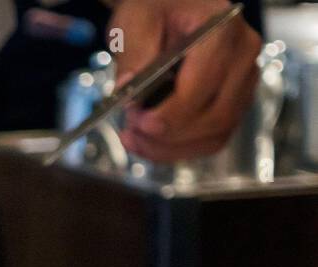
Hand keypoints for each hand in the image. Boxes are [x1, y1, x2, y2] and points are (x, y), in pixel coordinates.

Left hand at [110, 0, 260, 162]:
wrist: (170, 6)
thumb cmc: (155, 8)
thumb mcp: (135, 21)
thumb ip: (133, 53)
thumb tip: (127, 90)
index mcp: (221, 30)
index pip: (203, 85)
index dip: (170, 114)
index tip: (136, 122)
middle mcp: (243, 55)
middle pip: (216, 116)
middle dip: (168, 135)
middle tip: (130, 131)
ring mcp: (243, 80)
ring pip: (216, 134)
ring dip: (171, 148)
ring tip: (133, 138)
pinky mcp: (234, 101)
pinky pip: (213, 138)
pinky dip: (179, 149)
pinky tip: (149, 143)